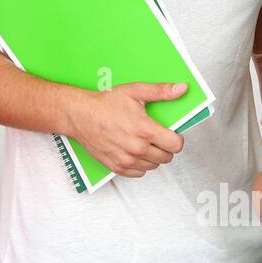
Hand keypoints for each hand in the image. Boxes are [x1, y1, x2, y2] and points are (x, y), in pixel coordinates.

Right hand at [65, 82, 186, 177]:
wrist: (80, 115)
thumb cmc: (104, 104)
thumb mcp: (135, 91)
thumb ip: (161, 91)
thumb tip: (181, 89)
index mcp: (145, 130)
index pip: (176, 145)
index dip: (176, 138)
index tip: (171, 134)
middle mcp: (137, 148)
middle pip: (167, 157)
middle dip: (165, 147)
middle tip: (156, 137)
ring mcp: (127, 160)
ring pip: (154, 166)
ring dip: (153, 156)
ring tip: (144, 142)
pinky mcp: (117, 167)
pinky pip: (139, 173)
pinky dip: (140, 165)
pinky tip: (134, 152)